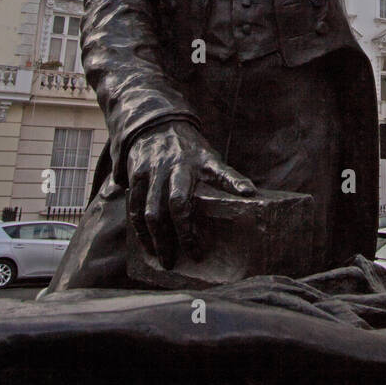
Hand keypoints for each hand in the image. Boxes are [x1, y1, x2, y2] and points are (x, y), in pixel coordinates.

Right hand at [126, 120, 254, 269]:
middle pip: (177, 203)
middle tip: (191, 255)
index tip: (248, 195)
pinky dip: (140, 230)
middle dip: (183, 233)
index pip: (221, 173)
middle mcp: (176, 165)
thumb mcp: (211, 157)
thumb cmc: (190, 150)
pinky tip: (147, 245)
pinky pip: (135, 207)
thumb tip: (251, 195)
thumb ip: (226, 177)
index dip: (235, 184)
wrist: (156, 124)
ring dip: (158, 239)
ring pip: (152, 211)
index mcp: (200, 160)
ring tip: (165, 260)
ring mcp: (154, 170)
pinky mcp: (136, 175)